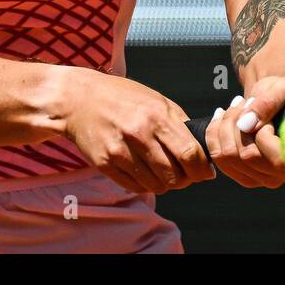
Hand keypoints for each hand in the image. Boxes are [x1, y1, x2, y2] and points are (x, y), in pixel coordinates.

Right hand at [59, 69, 215, 193]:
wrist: (79, 99)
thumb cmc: (121, 97)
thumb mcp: (156, 100)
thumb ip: (179, 122)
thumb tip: (202, 148)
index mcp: (157, 115)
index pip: (190, 153)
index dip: (201, 168)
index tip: (205, 171)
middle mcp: (139, 133)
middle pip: (175, 174)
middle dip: (185, 179)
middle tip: (184, 175)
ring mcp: (121, 150)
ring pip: (156, 185)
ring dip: (165, 184)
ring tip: (163, 173)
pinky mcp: (105, 163)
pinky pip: (135, 187)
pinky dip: (145, 185)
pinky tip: (144, 173)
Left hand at [204, 75, 284, 187]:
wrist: (274, 102)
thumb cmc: (283, 95)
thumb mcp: (282, 90)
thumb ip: (268, 104)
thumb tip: (245, 125)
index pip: (275, 158)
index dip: (262, 131)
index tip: (260, 106)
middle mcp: (283, 177)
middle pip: (246, 156)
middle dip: (237, 123)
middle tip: (242, 101)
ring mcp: (261, 179)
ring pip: (228, 157)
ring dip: (224, 126)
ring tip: (234, 106)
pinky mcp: (243, 175)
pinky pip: (218, 158)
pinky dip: (214, 134)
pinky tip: (221, 115)